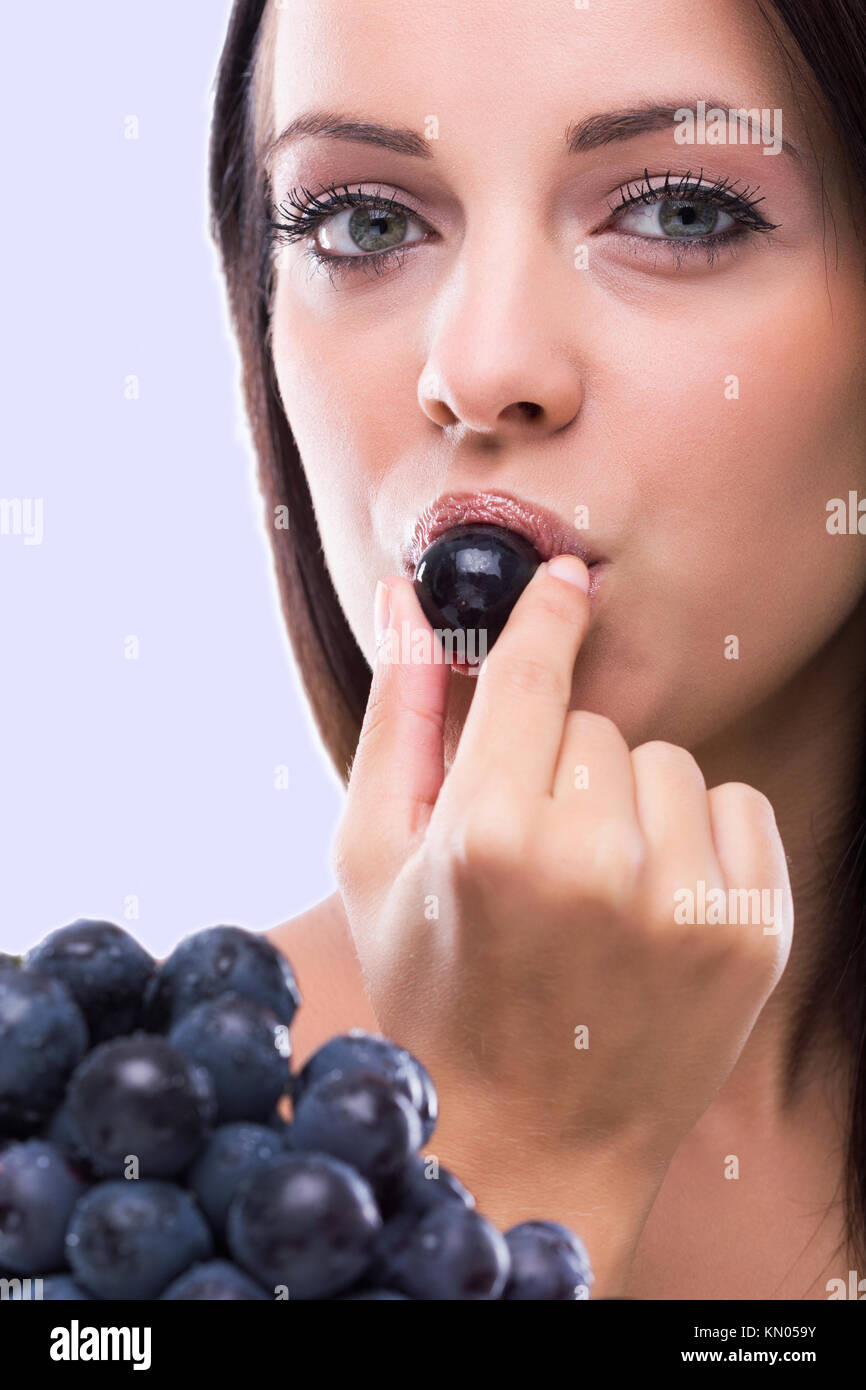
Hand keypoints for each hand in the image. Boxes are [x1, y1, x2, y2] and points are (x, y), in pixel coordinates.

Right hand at [334, 555, 792, 1288]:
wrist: (530, 1139)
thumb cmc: (436, 989)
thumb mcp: (376, 856)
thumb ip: (400, 715)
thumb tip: (405, 598)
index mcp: (486, 836)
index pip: (534, 671)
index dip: (546, 613)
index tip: (564, 578)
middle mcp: (593, 864)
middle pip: (597, 725)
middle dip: (562, 766)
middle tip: (535, 851)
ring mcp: (685, 902)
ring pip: (669, 763)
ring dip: (630, 805)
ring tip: (593, 889)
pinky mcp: (754, 933)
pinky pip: (740, 806)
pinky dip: (700, 840)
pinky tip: (652, 905)